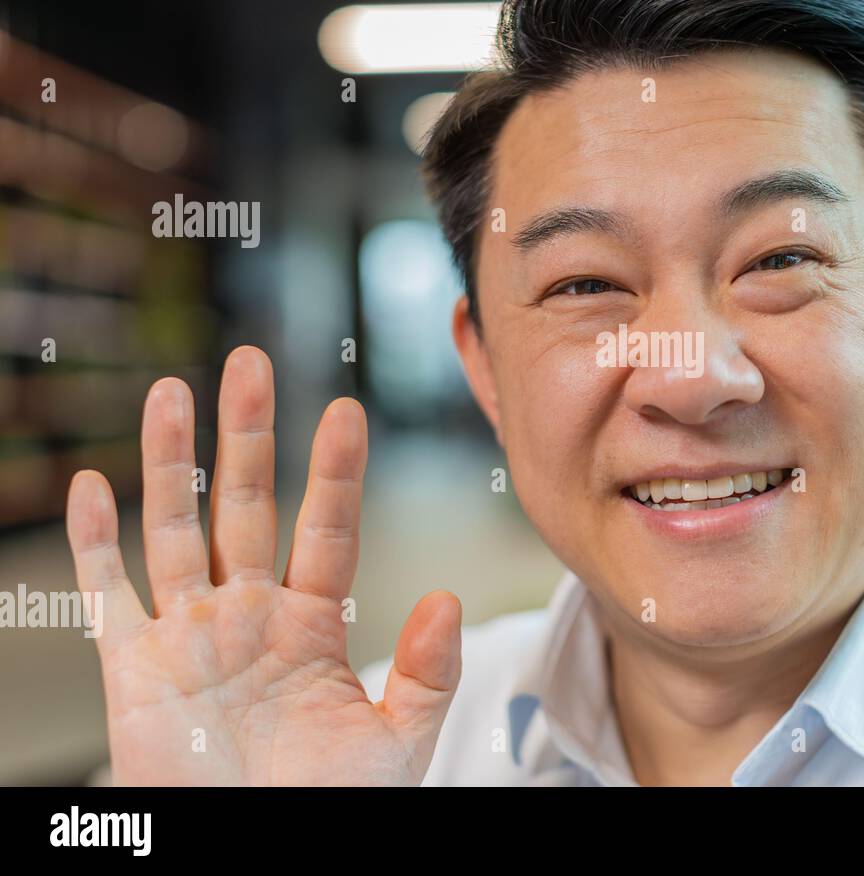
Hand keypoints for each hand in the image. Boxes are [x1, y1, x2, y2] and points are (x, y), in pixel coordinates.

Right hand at [65, 345, 461, 784]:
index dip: (336, 472)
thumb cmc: (327, 809)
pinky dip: (95, 545)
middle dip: (247, 436)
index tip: (347, 411)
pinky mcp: (134, 671)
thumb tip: (445, 599)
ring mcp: (190, 636)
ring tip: (172, 393)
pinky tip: (91, 487)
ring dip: (170, 464)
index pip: (328, 530)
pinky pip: (108, 597)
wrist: (257, 854)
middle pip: (247, 507)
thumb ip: (427, 675)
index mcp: (313, 626)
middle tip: (250, 363)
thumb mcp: (396, 746)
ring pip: (176, 531)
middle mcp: (249, 616)